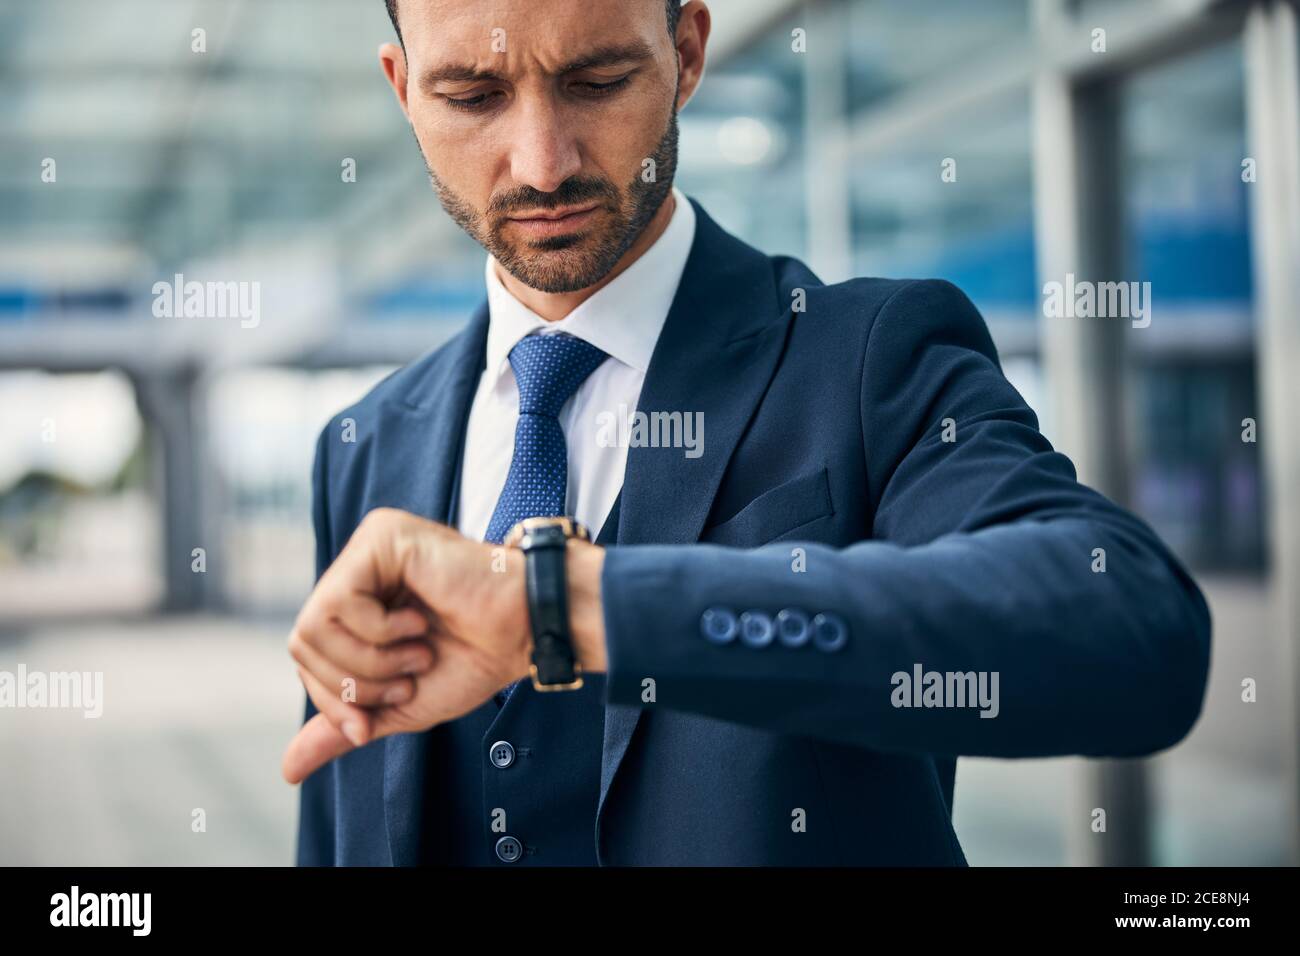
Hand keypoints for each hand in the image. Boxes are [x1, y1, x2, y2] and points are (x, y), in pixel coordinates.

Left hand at [280, 508, 607, 784]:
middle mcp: (357, 566)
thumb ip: (346, 722)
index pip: (306, 653)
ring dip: (371, 659)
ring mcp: (368, 546)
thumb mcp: (398, 702)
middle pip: (302, 641)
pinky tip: (420, 620)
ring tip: (418, 651)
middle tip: (408, 677)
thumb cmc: (474, 659)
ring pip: (314, 625)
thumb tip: (288, 770)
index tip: (372, 722)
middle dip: (354, 682)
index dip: (333, 699)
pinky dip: (380, 631)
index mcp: (358, 597)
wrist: (523, 633)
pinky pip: (340, 602)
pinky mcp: (381, 536)